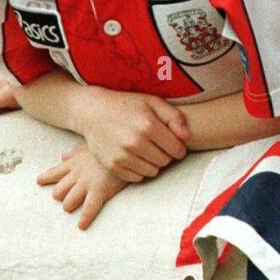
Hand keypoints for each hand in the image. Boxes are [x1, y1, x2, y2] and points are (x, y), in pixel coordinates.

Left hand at [36, 144, 128, 229]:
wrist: (125, 147)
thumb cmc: (110, 147)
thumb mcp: (90, 146)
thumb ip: (76, 153)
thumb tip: (64, 156)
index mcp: (74, 163)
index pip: (54, 172)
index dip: (46, 178)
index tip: (39, 181)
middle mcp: (77, 174)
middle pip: (58, 192)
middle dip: (62, 196)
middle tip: (68, 198)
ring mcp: (86, 183)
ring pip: (69, 202)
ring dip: (70, 206)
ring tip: (75, 209)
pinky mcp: (99, 190)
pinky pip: (89, 208)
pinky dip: (85, 218)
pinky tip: (82, 226)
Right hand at [73, 88, 189, 181]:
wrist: (92, 111)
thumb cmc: (127, 105)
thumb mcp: (153, 102)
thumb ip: (174, 117)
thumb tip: (186, 137)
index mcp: (148, 126)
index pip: (177, 150)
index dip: (179, 148)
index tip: (174, 143)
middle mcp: (135, 143)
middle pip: (165, 162)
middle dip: (166, 155)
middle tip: (158, 146)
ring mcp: (122, 156)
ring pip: (152, 172)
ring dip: (153, 164)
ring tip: (147, 151)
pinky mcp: (112, 165)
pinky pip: (136, 177)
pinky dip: (139, 170)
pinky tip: (135, 157)